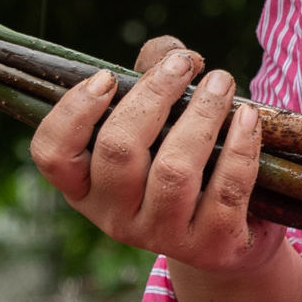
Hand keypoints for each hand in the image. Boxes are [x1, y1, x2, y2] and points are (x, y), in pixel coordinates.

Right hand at [31, 36, 285, 276]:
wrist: (229, 238)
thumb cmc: (183, 166)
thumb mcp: (158, 127)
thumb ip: (153, 80)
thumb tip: (175, 55)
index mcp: (86, 188)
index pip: (53, 155)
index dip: (74, 112)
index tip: (108, 77)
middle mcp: (115, 217)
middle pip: (117, 150)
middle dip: (153, 96)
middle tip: (182, 65)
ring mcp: (162, 236)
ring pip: (173, 171)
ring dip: (201, 115)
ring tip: (221, 82)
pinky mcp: (210, 246)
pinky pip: (225, 190)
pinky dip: (240, 147)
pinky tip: (248, 117)